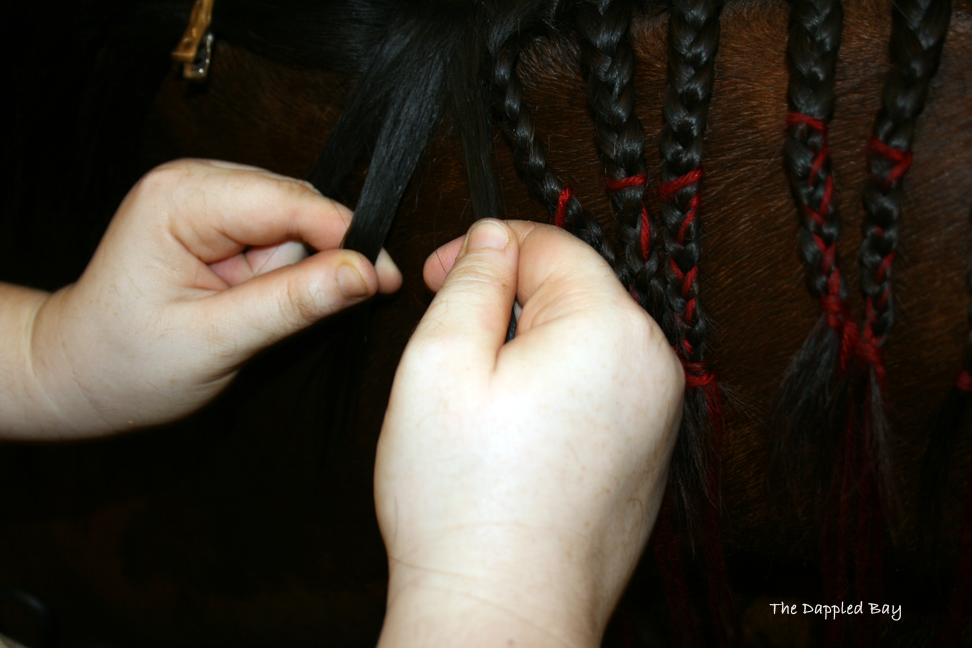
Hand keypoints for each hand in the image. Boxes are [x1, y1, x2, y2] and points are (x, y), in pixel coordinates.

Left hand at [5, 159, 400, 436]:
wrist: (76, 372)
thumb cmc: (125, 363)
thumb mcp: (215, 342)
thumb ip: (293, 303)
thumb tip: (365, 272)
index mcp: (181, 199)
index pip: (292, 202)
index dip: (348, 239)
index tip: (386, 282)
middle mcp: (194, 182)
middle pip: (298, 207)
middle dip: (308, 262)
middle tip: (275, 316)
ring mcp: (204, 196)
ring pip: (293, 223)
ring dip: (287, 273)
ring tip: (241, 311)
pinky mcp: (215, 217)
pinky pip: (277, 235)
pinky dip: (277, 272)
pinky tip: (244, 298)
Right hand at [374, 219, 682, 647]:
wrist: (503, 611)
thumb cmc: (464, 503)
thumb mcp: (440, 361)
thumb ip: (473, 280)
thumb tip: (493, 239)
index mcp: (608, 328)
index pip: (550, 243)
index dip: (484, 248)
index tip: (439, 272)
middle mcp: (651, 367)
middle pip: (575, 291)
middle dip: (509, 299)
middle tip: (452, 340)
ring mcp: (658, 417)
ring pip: (585, 343)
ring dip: (531, 348)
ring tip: (480, 401)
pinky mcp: (647, 457)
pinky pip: (600, 393)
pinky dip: (557, 392)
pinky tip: (514, 439)